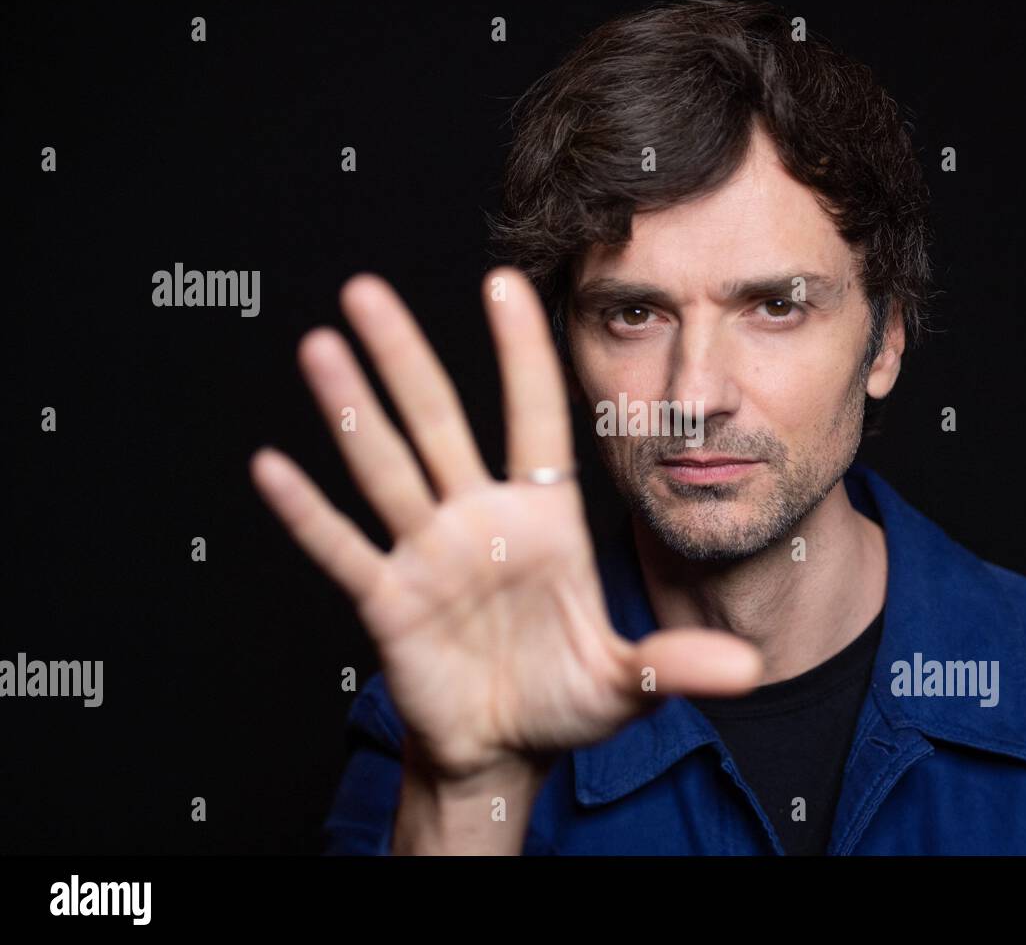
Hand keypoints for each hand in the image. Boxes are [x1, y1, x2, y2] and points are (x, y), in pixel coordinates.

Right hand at [249, 269, 762, 782]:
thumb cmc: (566, 699)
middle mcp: (480, 520)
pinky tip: (272, 467)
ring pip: (385, 468)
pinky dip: (310, 515)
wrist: (506, 748)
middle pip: (439, 423)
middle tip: (367, 290)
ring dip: (351, 412)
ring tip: (319, 349)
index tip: (504, 282)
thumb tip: (748, 667)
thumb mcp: (628, 683)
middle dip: (405, 357)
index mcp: (543, 518)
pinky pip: (345, 550)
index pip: (534, 416)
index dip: (521, 353)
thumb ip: (676, 666)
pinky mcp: (390, 601)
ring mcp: (429, 555)